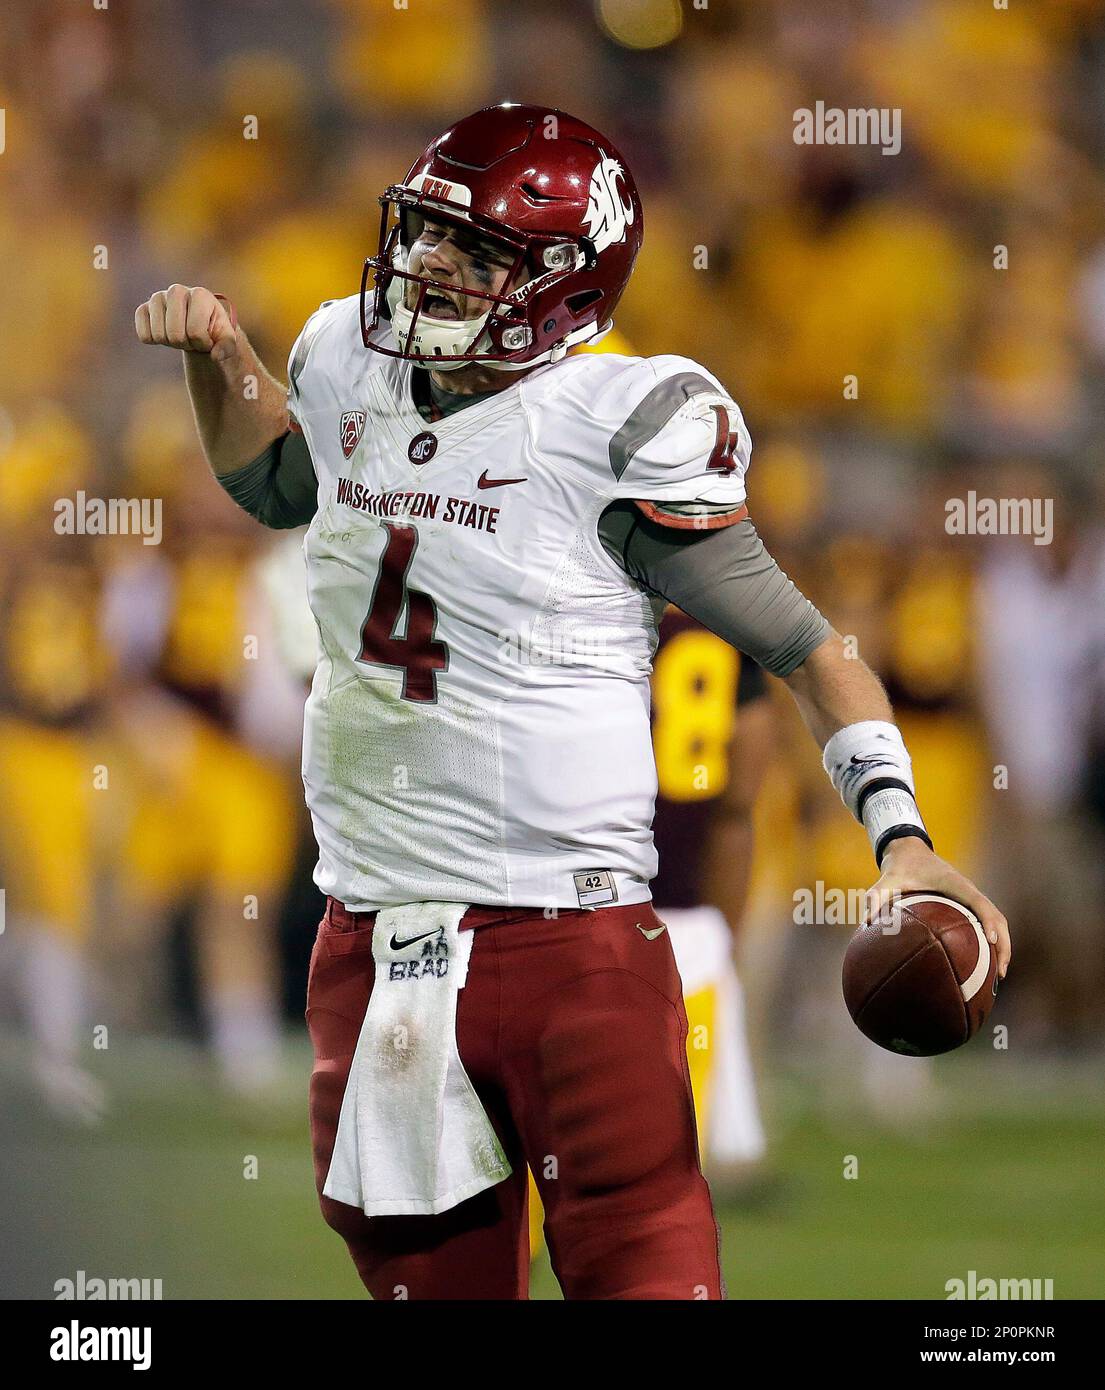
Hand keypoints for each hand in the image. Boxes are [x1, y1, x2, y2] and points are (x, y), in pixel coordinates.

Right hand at [135, 284, 237, 363]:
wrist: (199, 324)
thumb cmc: (214, 330)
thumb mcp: (227, 340)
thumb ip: (227, 348)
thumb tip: (215, 356)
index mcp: (200, 294)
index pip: (195, 332)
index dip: (202, 343)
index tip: (207, 338)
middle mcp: (176, 290)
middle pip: (175, 335)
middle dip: (186, 344)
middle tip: (193, 338)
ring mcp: (157, 298)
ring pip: (159, 336)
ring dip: (171, 343)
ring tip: (181, 334)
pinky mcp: (143, 308)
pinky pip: (144, 335)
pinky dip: (154, 341)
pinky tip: (166, 333)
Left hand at [865, 835, 1010, 978]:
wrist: (908, 850)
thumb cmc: (900, 866)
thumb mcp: (885, 880)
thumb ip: (876, 898)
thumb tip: (867, 924)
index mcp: (956, 884)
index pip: (980, 903)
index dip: (989, 921)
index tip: (990, 941)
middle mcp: (969, 891)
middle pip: (997, 917)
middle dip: (1003, 943)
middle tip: (1000, 973)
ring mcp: (971, 898)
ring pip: (996, 922)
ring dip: (1002, 945)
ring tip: (998, 975)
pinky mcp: (967, 904)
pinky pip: (985, 923)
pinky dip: (991, 941)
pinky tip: (982, 964)